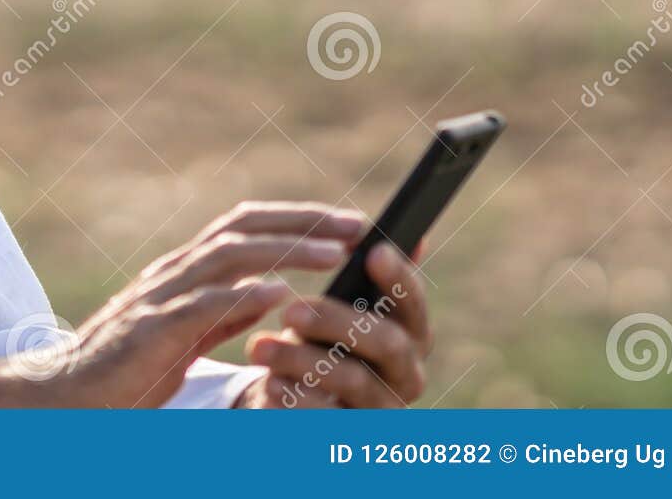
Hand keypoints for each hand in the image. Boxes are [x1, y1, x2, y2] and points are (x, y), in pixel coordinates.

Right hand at [0, 201, 366, 407]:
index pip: (244, 227)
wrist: (65, 398)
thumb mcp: (185, 337)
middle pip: (242, 228)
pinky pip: (203, 307)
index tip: (348, 223)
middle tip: (357, 224)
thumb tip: (272, 294)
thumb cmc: (126, 371)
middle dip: (302, 222)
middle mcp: (172, 273)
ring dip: (285, 250)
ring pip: (227, 256)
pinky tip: (280, 295)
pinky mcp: (152, 332)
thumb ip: (223, 313)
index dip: (296, 220)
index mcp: (183, 272)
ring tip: (333, 252)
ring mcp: (160, 298)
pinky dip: (243, 296)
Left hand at [238, 242, 432, 407]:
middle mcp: (407, 376)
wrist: (298, 408)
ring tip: (257, 347)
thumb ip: (362, 281)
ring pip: (353, 382)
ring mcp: (383, 412)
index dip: (399, 278)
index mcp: (409, 336)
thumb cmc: (323, 345)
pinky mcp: (354, 439)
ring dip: (301, 360)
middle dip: (336, 321)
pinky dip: (296, 401)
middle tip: (289, 311)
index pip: (414, 304)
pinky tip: (268, 387)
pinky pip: (329, 421)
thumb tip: (395, 230)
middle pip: (387, 343)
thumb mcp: (341, 312)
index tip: (371, 252)